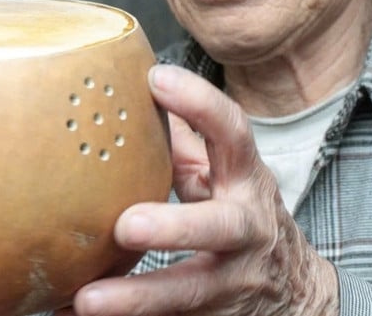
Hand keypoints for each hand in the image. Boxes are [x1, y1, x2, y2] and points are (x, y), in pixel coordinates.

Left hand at [58, 64, 338, 315]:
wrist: (296, 293)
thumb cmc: (243, 217)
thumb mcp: (226, 177)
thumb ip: (189, 142)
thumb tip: (143, 85)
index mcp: (245, 181)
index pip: (233, 134)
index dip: (201, 104)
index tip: (158, 79)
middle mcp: (247, 230)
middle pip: (218, 228)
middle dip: (175, 227)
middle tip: (126, 226)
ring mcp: (234, 281)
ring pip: (190, 291)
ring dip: (137, 297)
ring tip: (89, 300)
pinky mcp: (216, 315)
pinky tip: (74, 314)